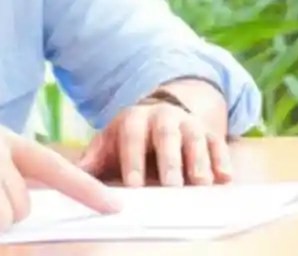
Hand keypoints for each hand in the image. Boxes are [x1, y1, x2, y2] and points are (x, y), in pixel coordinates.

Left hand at [77, 97, 231, 187]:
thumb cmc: (131, 137)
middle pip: (167, 136)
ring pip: (195, 139)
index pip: (133, 137)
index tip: (133, 184)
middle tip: (171, 184)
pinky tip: (224, 177)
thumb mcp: (110, 141)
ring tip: (200, 183)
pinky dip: (222, 160)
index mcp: (135, 119)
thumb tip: (73, 175)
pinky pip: (218, 144)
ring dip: (198, 161)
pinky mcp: (209, 134)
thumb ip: (95, 158)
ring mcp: (188, 124)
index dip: (133, 160)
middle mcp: (163, 118)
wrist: (161, 113)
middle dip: (169, 160)